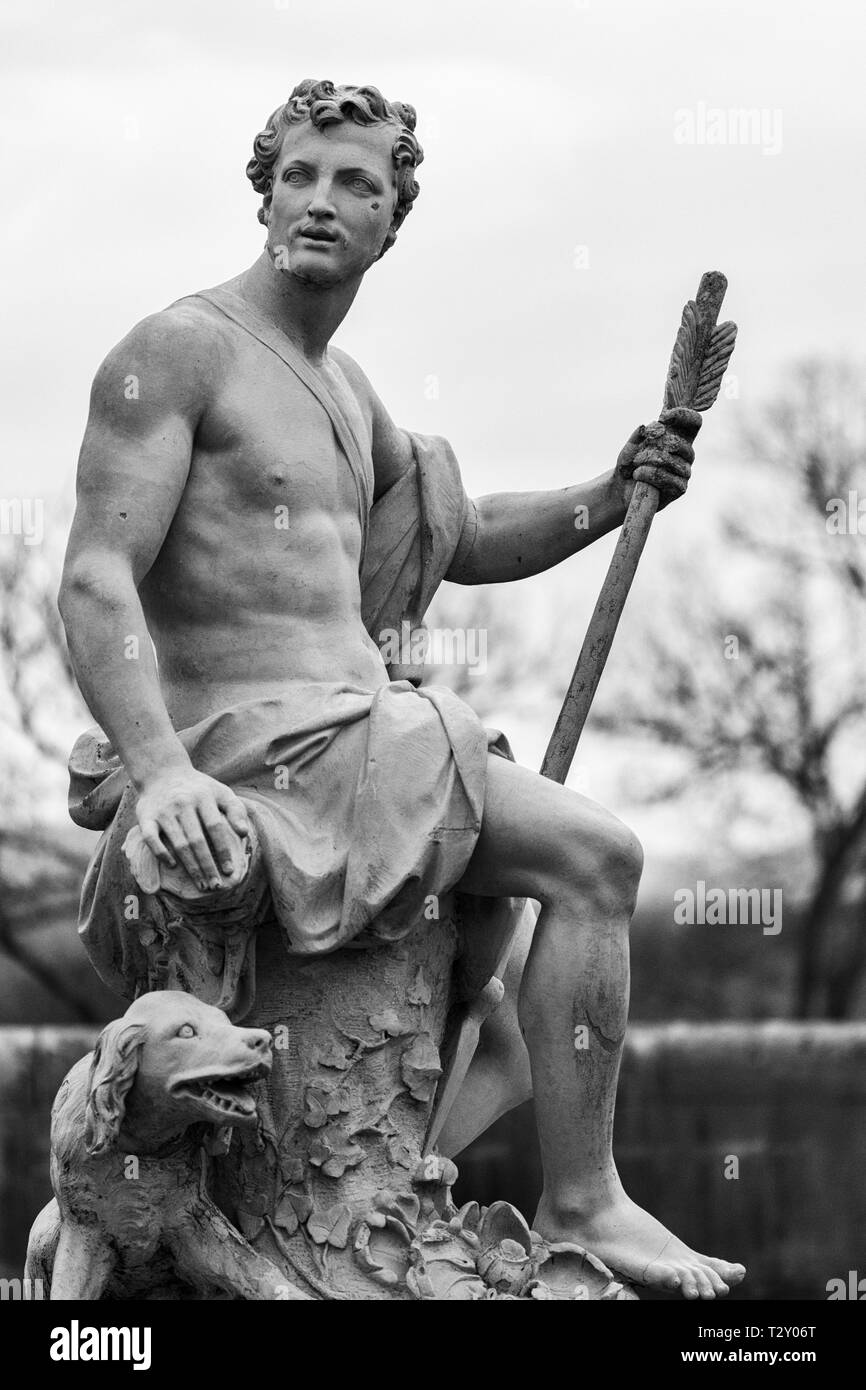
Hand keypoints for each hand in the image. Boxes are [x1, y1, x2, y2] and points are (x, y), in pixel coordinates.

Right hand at [135, 765, 250, 891]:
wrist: (162, 772)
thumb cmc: (199, 788)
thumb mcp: (221, 792)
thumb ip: (236, 810)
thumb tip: (244, 833)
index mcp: (204, 796)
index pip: (216, 827)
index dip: (223, 850)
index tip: (229, 870)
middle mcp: (183, 803)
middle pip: (197, 840)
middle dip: (208, 865)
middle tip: (215, 885)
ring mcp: (164, 810)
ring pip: (178, 843)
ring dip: (191, 866)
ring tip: (201, 883)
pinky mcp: (146, 816)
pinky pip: (152, 839)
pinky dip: (161, 853)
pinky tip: (173, 866)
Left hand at [614, 406, 701, 510]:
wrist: (623, 490)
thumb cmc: (630, 466)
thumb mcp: (630, 449)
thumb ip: (637, 436)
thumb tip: (644, 427)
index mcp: (678, 439)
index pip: (694, 423)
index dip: (684, 416)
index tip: (665, 417)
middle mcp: (686, 454)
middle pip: (680, 443)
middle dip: (656, 447)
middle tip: (639, 455)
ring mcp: (685, 471)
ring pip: (671, 461)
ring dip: (649, 462)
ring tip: (636, 467)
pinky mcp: (680, 488)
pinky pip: (668, 478)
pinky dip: (649, 474)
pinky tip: (639, 475)